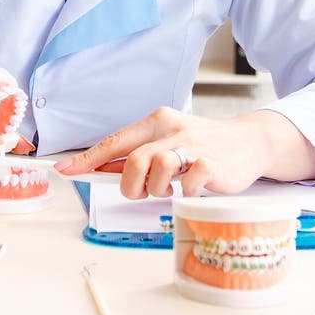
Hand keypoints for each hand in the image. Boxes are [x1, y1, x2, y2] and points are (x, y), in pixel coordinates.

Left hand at [55, 106, 274, 198]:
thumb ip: (139, 154)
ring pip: (157, 170)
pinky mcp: (214, 163)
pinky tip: (195, 187)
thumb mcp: (168, 142)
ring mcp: (194, 145)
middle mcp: (173, 128)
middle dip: (131, 185)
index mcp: (157, 121)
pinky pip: (187, 184)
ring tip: (172, 186)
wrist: (249, 142)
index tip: (65, 170)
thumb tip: (102, 169)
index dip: (88, 159)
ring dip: (159, 189)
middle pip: (133, 160)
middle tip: (145, 191)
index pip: (114, 141)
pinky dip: (186, 193)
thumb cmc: (202, 145)